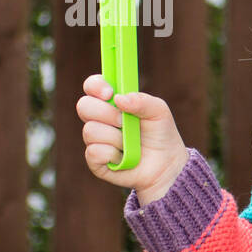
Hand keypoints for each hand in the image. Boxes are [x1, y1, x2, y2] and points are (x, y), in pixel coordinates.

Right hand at [77, 74, 189, 202]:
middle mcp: (99, 119)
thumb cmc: (161, 134)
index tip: (110, 93)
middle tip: (124, 122)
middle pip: (84, 106)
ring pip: (91, 130)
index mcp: (112, 102)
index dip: (96, 86)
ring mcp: (95, 139)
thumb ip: (143, 100)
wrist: (167, 165)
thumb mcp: (159, 112)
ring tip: (131, 144)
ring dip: (116, 138)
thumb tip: (119, 98)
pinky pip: (94, 152)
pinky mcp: (95, 161)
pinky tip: (124, 158)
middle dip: (107, 114)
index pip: (92, 86)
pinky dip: (113, 155)